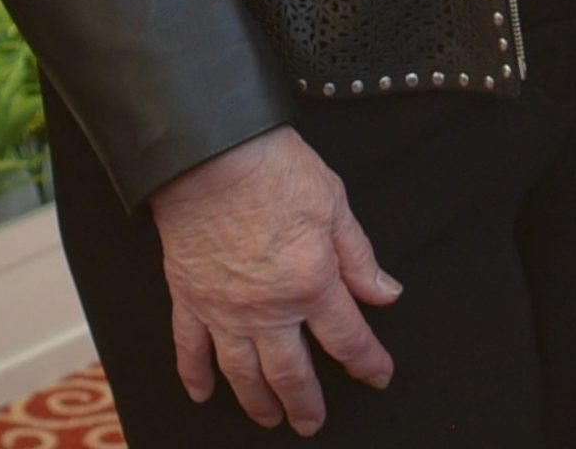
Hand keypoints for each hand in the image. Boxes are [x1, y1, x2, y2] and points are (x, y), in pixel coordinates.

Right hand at [149, 126, 401, 435]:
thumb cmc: (273, 168)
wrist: (210, 153)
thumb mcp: (334, 202)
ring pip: (243, 374)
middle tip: (312, 423)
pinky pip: (190, 350)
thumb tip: (385, 293)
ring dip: (258, 402)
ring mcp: (225, 310)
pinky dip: (195, 376)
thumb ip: (359, 256)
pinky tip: (203, 393)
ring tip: (269, 419)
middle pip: (292, 373)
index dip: (367, 362)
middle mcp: (269, 309)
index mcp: (312, 283)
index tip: (378, 376)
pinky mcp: (190, 299)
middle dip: (306, 404)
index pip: (347, 339)